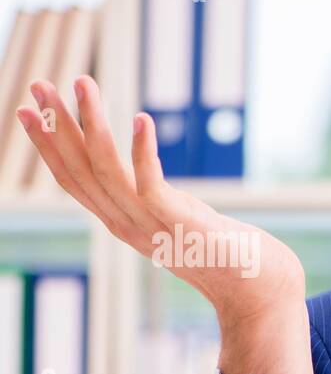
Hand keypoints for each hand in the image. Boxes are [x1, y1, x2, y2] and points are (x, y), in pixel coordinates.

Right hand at [17, 75, 313, 373]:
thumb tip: (140, 175)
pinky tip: (141, 119)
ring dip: (91, 125)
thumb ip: (152, 201)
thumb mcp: (174, 221)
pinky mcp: (182, 226)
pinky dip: (144, 152)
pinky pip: (152, 186)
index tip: (29, 108)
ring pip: (107, 171)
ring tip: (82, 84)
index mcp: (122, 224)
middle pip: (80, 172)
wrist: (258, 290)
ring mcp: (153, 227)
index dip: (48, 146)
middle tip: (38, 84)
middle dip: (56, 127)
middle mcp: (129, 226)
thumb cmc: (223, 253)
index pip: (74, 181)